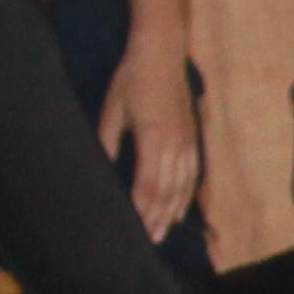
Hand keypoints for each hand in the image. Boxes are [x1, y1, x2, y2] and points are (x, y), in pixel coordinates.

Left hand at [100, 46, 203, 240]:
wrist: (163, 51)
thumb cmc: (132, 78)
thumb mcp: (112, 109)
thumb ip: (107, 141)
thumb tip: (100, 170)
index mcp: (153, 138)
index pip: (148, 184)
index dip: (142, 209)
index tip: (134, 229)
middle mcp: (175, 144)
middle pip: (168, 190)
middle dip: (158, 217)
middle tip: (149, 241)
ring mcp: (188, 140)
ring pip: (183, 184)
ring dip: (173, 210)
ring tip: (164, 231)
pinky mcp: (193, 136)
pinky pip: (193, 172)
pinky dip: (187, 193)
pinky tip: (181, 206)